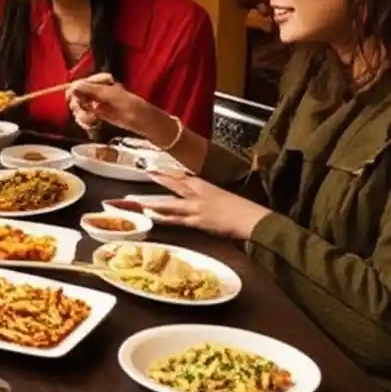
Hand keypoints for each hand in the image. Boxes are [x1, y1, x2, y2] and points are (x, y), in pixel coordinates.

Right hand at [66, 78, 178, 143]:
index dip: (75, 90)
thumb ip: (94, 91)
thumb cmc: (136, 108)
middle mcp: (99, 90)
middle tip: (82, 114)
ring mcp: (99, 102)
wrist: (148, 125)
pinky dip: (84, 120)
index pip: (82, 82)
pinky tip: (89, 124)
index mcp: (104, 81)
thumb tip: (74, 85)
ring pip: (79, 105)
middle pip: (78, 94)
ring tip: (88, 122)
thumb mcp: (115, 98)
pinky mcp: (100, 114)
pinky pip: (85, 114)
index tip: (72, 99)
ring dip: (80, 114)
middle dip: (78, 104)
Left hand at [141, 170, 271, 239]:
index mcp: (207, 186)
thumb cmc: (243, 209)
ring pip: (170, 203)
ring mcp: (197, 207)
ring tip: (139, 200)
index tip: (160, 170)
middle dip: (161, 178)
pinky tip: (153, 216)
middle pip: (176, 184)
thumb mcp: (225, 198)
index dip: (172, 174)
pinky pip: (176, 219)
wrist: (252, 219)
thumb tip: (206, 199)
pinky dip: (164, 218)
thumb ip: (212, 197)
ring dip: (154, 202)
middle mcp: (199, 194)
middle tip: (148, 173)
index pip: (186, 177)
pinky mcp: (197, 221)